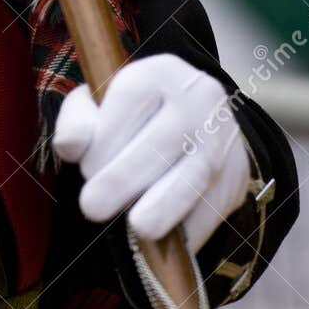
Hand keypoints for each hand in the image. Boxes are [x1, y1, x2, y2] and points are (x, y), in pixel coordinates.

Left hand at [53, 54, 250, 252]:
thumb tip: (70, 148)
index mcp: (159, 72)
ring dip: (159, 210)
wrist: (198, 119)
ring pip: (190, 181)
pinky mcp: (237, 177)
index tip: (87, 168)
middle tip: (92, 207)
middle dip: (119, 181)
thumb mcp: (98, 102)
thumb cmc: (135, 115)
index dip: (102, 141)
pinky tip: (165, 236)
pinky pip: (210, 210)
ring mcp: (222, 139)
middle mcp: (198, 100)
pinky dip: (186, 230)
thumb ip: (76, 120)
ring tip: (136, 227)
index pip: (127, 102)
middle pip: (157, 146)